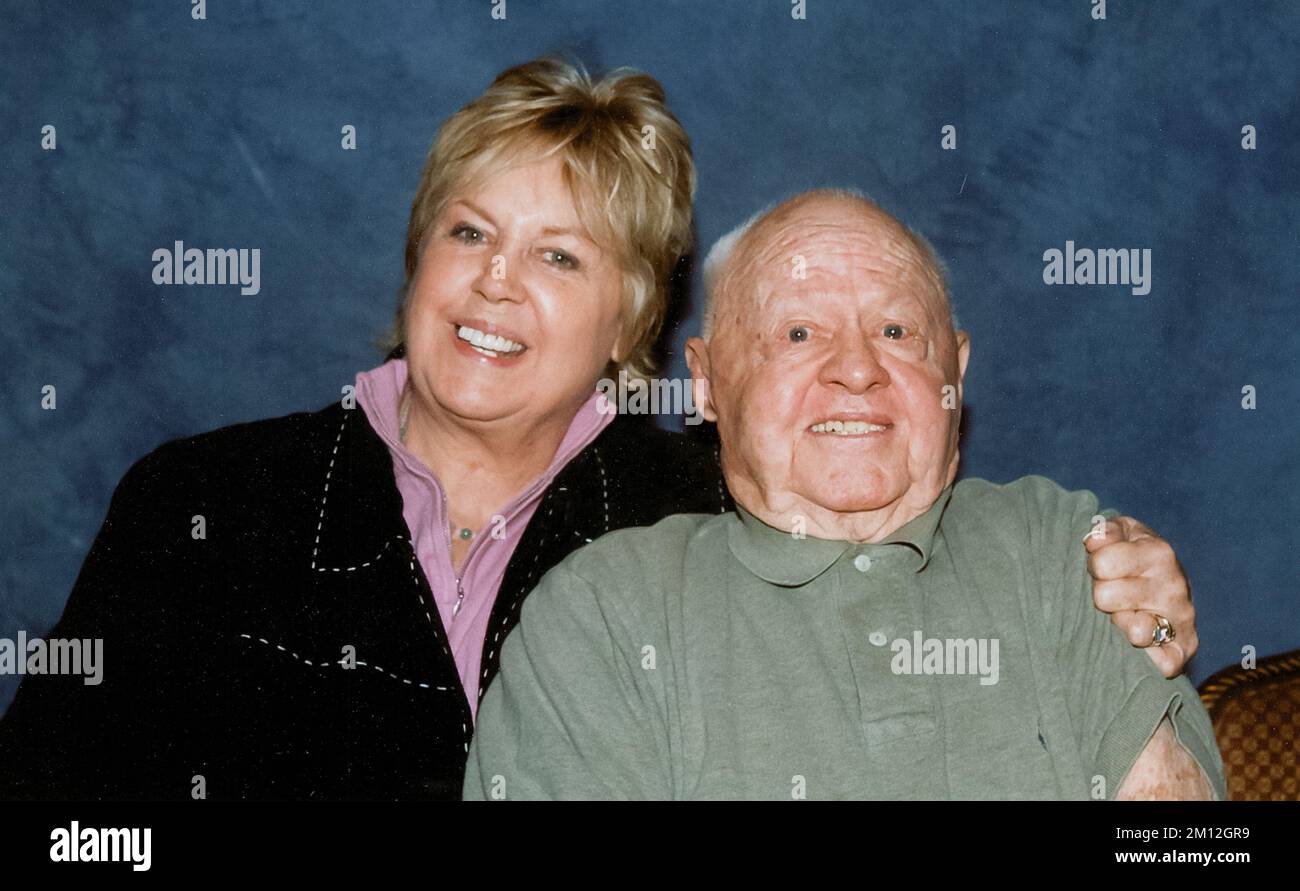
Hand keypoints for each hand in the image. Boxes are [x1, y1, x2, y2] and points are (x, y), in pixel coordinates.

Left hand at [1084, 516, 1197, 678]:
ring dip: (1120, 624)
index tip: (1102, 568)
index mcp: (1157, 552)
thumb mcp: (1122, 533)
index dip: (1094, 566)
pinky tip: (1139, 644)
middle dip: (1101, 595)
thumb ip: (1106, 531)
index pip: (1102, 563)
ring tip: (1123, 615)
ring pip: (1135, 632)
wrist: (1166, 584)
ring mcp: (1181, 617)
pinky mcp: (1186, 647)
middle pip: (1105, 597)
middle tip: (1111, 594)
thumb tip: (1094, 541)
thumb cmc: (1133, 556)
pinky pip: (1164, 661)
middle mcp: (1174, 585)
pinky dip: (1148, 658)